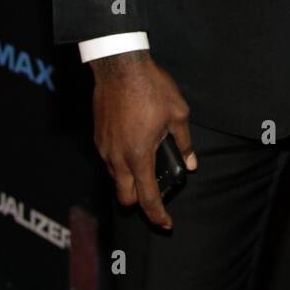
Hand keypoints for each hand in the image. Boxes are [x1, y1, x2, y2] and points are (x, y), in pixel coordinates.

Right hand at [90, 51, 196, 230]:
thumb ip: (184, 142)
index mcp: (139, 155)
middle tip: (155, 196)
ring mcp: (104, 148)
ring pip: (115, 178)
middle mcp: (118, 157)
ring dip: (129, 181)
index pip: (147, 198)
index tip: (166, 223)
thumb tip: (191, 163)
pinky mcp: (98, 137)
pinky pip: (109, 161)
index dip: (157, 215)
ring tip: (147, 167)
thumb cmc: (151, 87)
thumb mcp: (178, 113)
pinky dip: (121, 164)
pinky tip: (134, 148)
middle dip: (139, 202)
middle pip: (125, 196)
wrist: (120, 66)